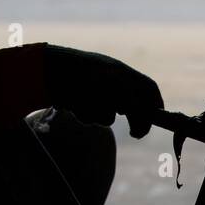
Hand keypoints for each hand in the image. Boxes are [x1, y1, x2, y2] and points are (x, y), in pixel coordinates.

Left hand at [43, 46, 162, 137]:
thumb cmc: (87, 78)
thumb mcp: (119, 92)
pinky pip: (89, 115)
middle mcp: (110, 80)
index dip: (155, 106)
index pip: (148, 89)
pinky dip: (86, 114)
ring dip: (102, 115)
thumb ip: (137, 110)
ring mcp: (93, 90)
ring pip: (107, 114)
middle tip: (134, 134)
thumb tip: (141, 131)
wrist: (47, 70)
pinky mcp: (78, 99)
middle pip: (130, 105)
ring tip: (89, 106)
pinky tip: (75, 105)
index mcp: (122, 73)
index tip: (157, 123)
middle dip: (132, 118)